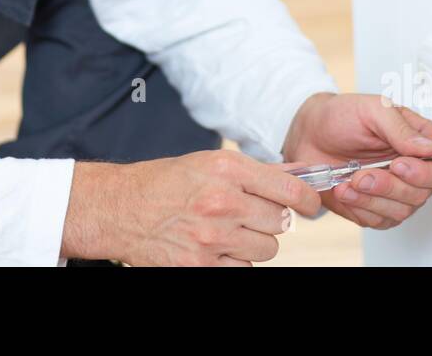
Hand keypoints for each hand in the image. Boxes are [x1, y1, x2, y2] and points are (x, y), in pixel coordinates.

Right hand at [64, 150, 322, 265]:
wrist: (122, 209)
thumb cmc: (165, 182)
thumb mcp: (209, 162)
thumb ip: (254, 172)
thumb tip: (298, 179)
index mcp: (226, 169)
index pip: (288, 190)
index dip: (306, 200)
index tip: (309, 204)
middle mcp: (221, 202)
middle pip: (279, 222)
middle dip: (269, 220)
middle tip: (248, 214)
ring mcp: (212, 237)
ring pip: (267, 249)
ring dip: (254, 243)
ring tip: (229, 230)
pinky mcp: (201, 266)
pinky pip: (243, 270)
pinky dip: (235, 262)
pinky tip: (215, 247)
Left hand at [281, 92, 431, 229]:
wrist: (308, 134)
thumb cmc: (340, 116)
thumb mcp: (372, 109)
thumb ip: (401, 128)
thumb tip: (428, 148)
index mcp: (419, 141)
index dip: (427, 173)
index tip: (399, 165)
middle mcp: (412, 169)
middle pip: (422, 194)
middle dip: (391, 187)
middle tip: (364, 174)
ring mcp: (395, 190)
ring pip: (401, 211)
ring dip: (373, 198)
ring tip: (350, 180)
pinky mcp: (375, 207)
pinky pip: (378, 220)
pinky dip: (360, 207)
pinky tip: (344, 190)